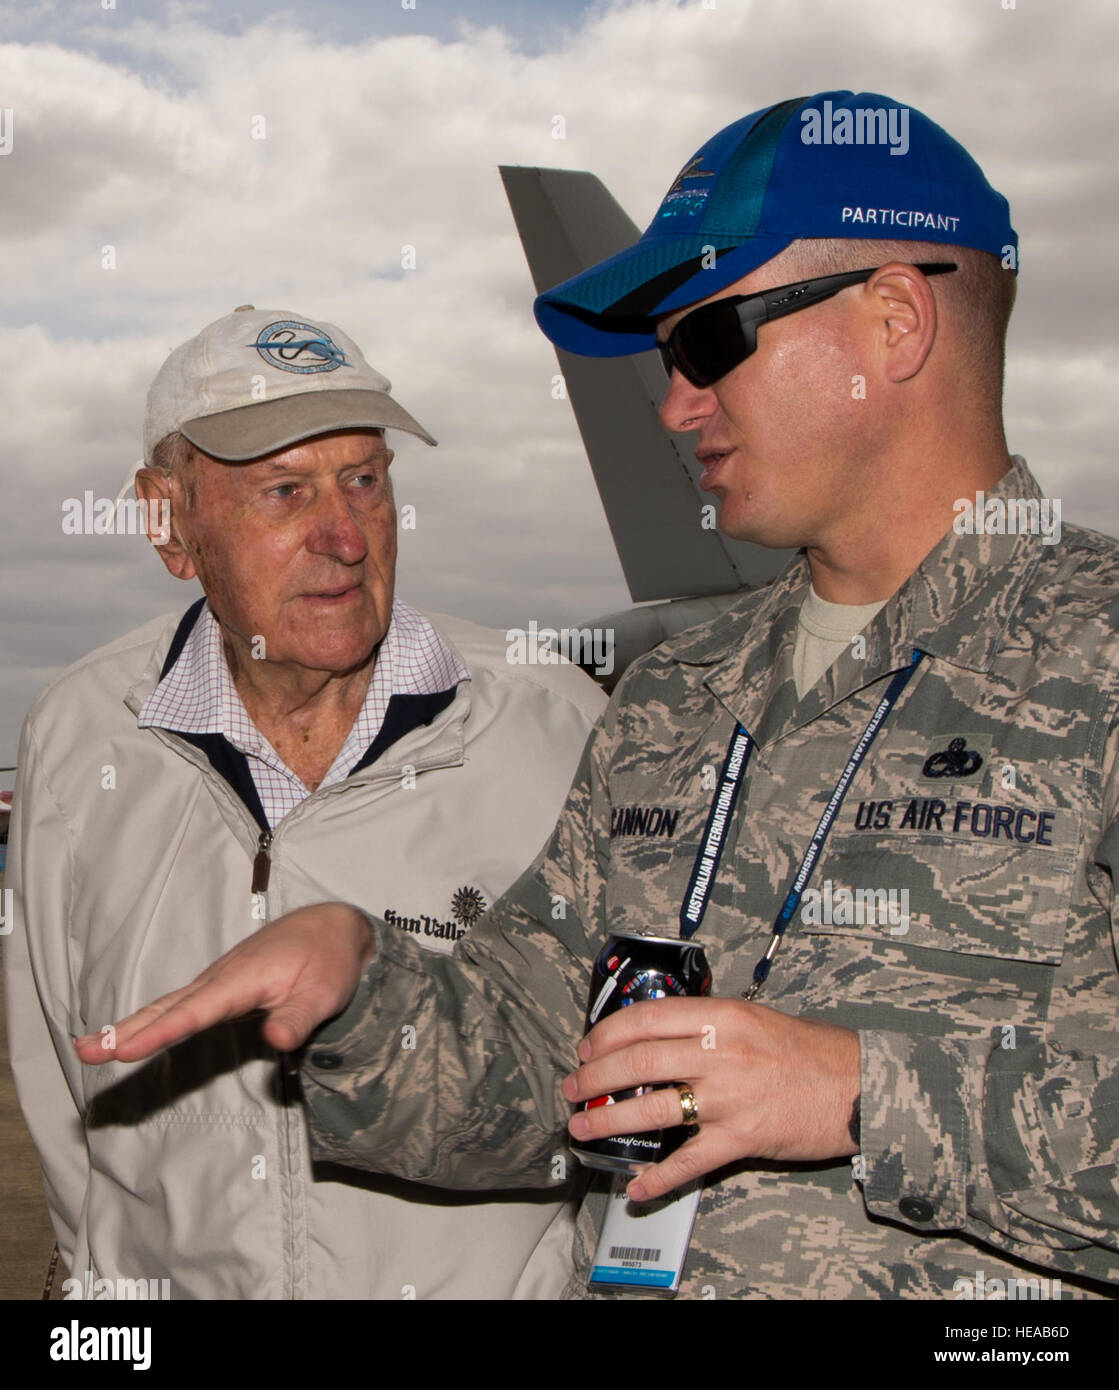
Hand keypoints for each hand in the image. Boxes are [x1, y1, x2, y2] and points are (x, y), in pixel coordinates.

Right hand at [73, 903, 373, 1062]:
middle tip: (83, 1050)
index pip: (194, 1012)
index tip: (122, 1050)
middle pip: (165, 1007)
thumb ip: (300, 1017)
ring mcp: (217, 982)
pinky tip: (126, 1035)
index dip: (158, 1033)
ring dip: (127, 1025)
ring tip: (88, 1047)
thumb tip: (278, 1040)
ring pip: (166, 1005)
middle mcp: (221, 979)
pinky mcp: (220, 987)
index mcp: (242, 980)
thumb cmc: (328, 960)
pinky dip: (148, 1019)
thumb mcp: (325, 992)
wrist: (332, 927)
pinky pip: (177, 1005)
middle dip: (124, 1030)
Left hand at [562, 996, 859, 1201]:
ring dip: (608, 1120)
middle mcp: (718, 1052)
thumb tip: (658, 1034)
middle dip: (593, 1078)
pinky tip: (636, 1187)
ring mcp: (728, 1096)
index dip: (606, 1034)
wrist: (858, 1085)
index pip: (646, 1018)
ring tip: (584, 1127)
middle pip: (637, 1062)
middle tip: (573, 1089)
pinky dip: (658, 1178)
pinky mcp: (741, 1137)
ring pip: (651, 1109)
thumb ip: (708, 1023)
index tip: (587, 1048)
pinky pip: (689, 1161)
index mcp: (720, 1015)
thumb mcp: (754, 1016)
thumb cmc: (810, 1051)